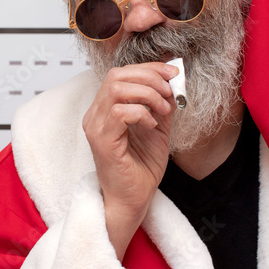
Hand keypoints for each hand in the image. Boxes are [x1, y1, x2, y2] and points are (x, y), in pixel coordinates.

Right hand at [81, 61, 178, 260]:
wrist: (134, 200)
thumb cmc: (141, 169)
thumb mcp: (158, 128)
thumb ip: (162, 105)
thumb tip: (173, 81)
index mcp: (105, 109)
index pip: (121, 74)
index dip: (149, 68)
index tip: (173, 73)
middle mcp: (95, 115)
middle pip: (117, 75)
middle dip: (149, 77)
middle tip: (170, 90)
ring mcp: (95, 127)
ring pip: (116, 89)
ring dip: (147, 94)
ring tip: (163, 109)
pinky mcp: (102, 141)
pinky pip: (119, 112)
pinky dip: (142, 113)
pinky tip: (152, 125)